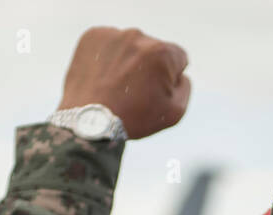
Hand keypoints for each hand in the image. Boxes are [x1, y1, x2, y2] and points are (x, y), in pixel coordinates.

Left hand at [58, 27, 190, 138]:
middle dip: (148, 67)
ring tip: (115, 86)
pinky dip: (107, 57)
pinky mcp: (92, 36)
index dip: (170, 78)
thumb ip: (185, 87)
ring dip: (127, 61)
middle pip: (153, 49)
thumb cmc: (133, 119)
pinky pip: (108, 44)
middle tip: (133, 92)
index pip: (178, 58)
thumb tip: (180, 72)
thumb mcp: (174, 112)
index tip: (153, 92)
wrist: (88, 121)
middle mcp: (138, 36)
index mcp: (162, 52)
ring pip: (130, 46)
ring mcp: (113, 34)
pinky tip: (102, 77)